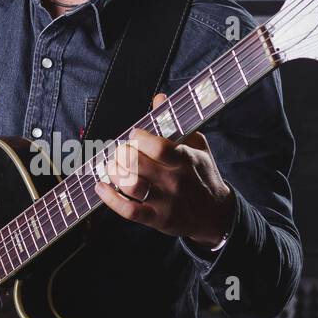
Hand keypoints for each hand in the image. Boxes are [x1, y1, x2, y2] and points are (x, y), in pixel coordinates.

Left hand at [93, 92, 235, 244]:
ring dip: (114, 173)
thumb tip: (159, 98)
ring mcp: (166, 202)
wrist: (215, 214)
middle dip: (122, 154)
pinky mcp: (157, 219)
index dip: (140, 138)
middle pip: (138, 164)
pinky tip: (102, 187)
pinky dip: (110, 199)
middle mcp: (175, 181)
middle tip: (119, 151)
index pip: (160, 147)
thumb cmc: (202, 175)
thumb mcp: (198, 146)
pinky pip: (129, 211)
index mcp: (186, 160)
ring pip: (131, 186)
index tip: (134, 134)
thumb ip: (176, 123)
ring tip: (111, 166)